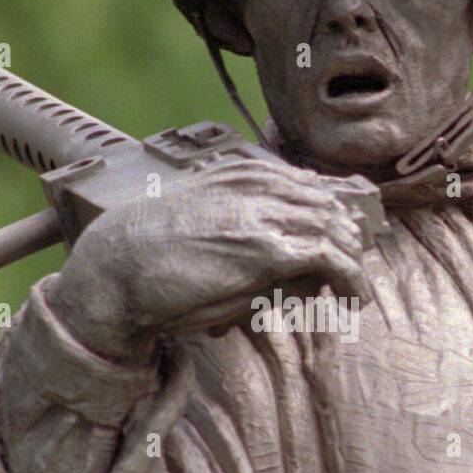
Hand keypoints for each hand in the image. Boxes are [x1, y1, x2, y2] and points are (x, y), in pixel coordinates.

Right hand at [45, 155, 373, 358]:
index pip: (311, 184)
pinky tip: (354, 299)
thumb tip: (274, 254)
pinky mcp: (271, 251)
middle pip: (332, 206)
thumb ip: (241, 224)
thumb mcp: (202, 221)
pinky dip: (353, 280)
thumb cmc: (151, 253)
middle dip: (347, 240)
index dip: (334, 215)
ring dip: (352, 263)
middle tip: (348, 272)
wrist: (118, 267)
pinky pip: (334, 260)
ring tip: (352, 291)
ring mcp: (267, 215)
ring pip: (339, 230)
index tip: (342, 242)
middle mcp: (261, 185)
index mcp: (243, 173)